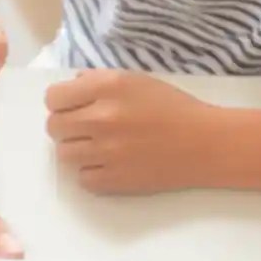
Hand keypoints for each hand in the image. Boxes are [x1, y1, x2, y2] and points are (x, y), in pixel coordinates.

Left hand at [45, 70, 224, 194]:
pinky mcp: (114, 179)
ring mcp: (106, 151)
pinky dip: (92, 172)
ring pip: (63, 154)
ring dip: (77, 149)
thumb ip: (99, 80)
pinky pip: (82, 178)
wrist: (206, 143)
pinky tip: (110, 163)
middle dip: (66, 126)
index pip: (53, 97)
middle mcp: (101, 117)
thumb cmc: (173, 108)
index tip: (73, 106)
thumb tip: (72, 84)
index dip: (61, 102)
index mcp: (107, 87)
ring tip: (99, 146)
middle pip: (53, 127)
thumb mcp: (136, 80)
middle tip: (86, 128)